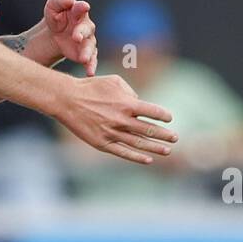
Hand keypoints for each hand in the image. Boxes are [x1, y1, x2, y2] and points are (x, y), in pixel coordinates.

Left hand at [41, 0, 96, 74]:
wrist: (54, 33)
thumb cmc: (56, 16)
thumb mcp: (53, 5)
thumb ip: (60, 0)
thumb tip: (69, 1)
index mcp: (78, 11)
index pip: (80, 8)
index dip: (81, 7)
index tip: (84, 6)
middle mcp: (86, 26)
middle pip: (86, 29)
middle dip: (82, 32)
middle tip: (76, 37)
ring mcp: (87, 40)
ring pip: (90, 46)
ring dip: (87, 52)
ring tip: (83, 59)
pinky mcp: (85, 53)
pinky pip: (91, 60)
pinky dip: (91, 66)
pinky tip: (90, 72)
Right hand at [56, 74, 174, 164]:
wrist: (66, 100)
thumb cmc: (90, 87)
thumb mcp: (113, 81)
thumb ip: (130, 91)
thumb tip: (139, 102)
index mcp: (127, 103)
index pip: (153, 111)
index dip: (164, 116)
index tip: (169, 119)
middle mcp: (122, 120)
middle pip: (149, 130)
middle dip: (165, 134)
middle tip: (175, 137)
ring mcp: (112, 133)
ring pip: (139, 143)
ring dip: (155, 148)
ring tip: (168, 151)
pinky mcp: (102, 143)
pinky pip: (123, 153)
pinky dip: (137, 157)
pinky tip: (148, 160)